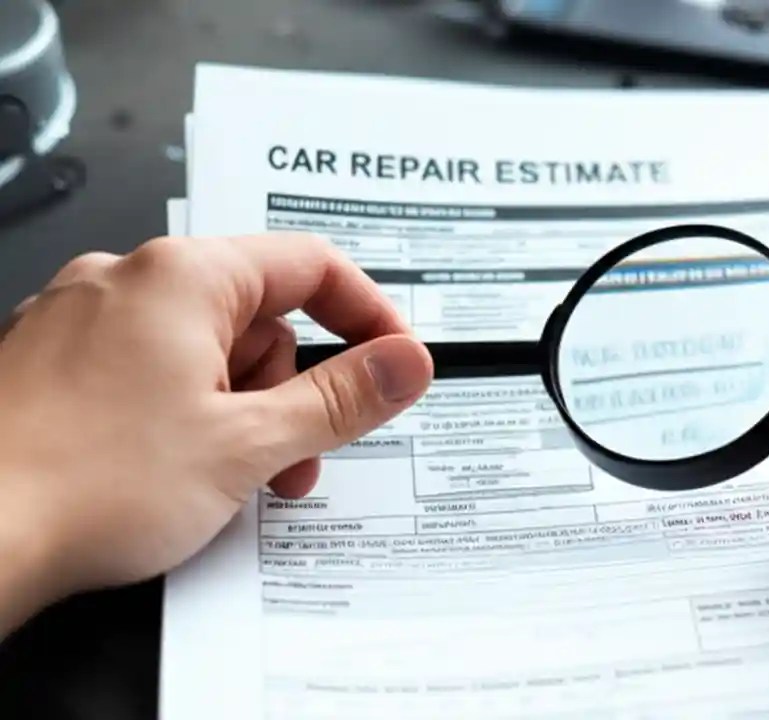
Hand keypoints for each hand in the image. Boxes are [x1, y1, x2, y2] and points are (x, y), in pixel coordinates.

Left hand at [0, 234, 431, 634]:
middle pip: (257, 317)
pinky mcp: (51, 365)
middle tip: (296, 458)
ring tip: (228, 480)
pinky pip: (148, 373)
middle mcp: (125, 281)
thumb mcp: (247, 444)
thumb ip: (341, 399)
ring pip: (202, 352)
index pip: (311, 264)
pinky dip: (182, 415)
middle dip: (291, 393)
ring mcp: (80, 320)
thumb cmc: (82, 484)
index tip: (392, 365)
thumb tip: (404, 363)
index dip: (369, 315)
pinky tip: (174, 473)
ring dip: (238, 414)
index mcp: (181, 277)